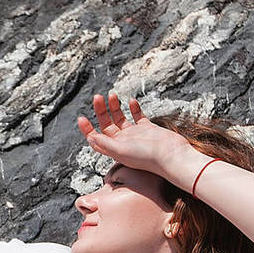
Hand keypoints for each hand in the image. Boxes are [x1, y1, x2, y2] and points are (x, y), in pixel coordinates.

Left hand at [76, 93, 192, 177]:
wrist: (172, 156)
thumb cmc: (147, 158)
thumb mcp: (122, 151)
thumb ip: (105, 144)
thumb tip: (91, 137)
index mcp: (114, 148)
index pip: (96, 138)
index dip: (87, 129)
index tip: (81, 118)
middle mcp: (123, 142)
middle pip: (106, 124)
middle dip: (100, 111)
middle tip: (98, 97)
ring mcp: (135, 135)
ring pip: (120, 118)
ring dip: (115, 107)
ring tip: (112, 95)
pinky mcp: (148, 129)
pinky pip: (138, 116)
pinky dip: (134, 108)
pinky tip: (131, 101)